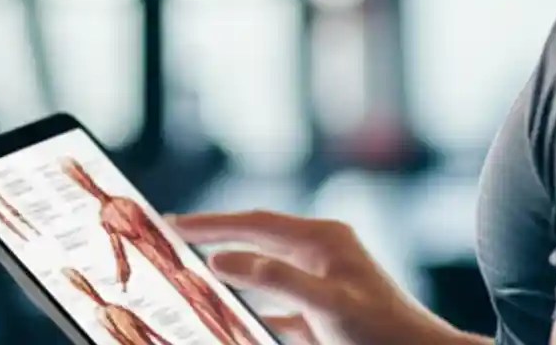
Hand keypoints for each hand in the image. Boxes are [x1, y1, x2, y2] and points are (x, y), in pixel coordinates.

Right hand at [168, 210, 488, 344]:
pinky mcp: (326, 311)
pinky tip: (234, 319)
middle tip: (173, 238)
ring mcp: (325, 280)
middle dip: (216, 239)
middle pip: (257, 238)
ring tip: (194, 274)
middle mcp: (323, 252)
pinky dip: (253, 307)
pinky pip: (279, 303)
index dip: (212, 223)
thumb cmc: (383, 334)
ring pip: (265, 270)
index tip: (172, 224)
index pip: (256, 222)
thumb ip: (275, 280)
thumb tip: (221, 260)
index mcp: (323, 239)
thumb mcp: (326, 305)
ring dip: (232, 271)